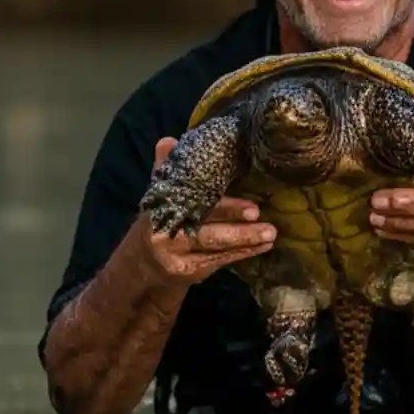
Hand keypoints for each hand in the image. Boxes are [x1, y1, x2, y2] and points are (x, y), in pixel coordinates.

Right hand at [139, 137, 275, 287]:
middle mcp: (167, 236)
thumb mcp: (159, 195)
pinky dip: (242, 254)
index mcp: (160, 211)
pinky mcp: (191, 272)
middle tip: (259, 215)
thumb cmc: (159, 221)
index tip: (248, 204)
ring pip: (215, 248)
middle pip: (205, 231)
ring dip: (245, 241)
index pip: (192, 205)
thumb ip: (166, 169)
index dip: (221, 205)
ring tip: (271, 233)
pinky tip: (263, 247)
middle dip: (234, 223)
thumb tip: (168, 141)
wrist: (143, 265)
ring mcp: (179, 257)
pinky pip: (219, 261)